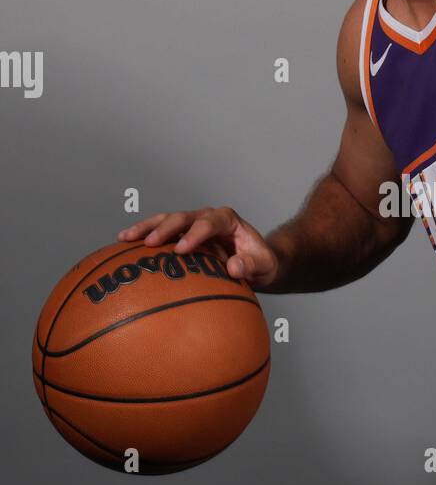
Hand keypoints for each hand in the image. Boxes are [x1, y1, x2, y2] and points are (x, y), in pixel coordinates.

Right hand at [116, 205, 279, 288]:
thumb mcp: (264, 265)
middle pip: (183, 217)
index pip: (210, 222)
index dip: (196, 234)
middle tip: (150, 243)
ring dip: (146, 228)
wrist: (256, 260)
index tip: (182, 250)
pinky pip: (161, 232)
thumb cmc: (261, 262)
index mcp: (228, 219)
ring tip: (125, 238)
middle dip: (166, 228)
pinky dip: (143, 236)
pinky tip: (122, 245)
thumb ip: (252, 265)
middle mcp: (207, 217)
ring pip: (166, 220)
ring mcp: (192, 224)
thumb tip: (234, 267)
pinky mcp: (182, 235)